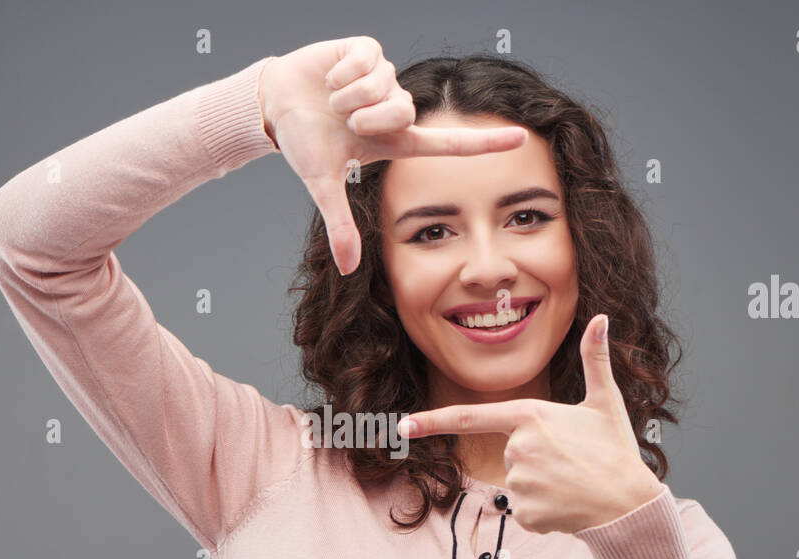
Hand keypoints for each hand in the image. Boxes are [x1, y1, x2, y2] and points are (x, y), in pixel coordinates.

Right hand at [256, 36, 528, 275]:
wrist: (276, 104)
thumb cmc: (304, 143)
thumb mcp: (322, 185)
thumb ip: (341, 225)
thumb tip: (347, 269)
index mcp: (395, 140)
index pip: (448, 143)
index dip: (484, 144)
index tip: (522, 140)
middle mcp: (396, 107)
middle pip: (402, 112)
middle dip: (365, 119)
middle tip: (343, 123)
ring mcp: (384, 77)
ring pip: (381, 85)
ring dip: (348, 97)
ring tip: (332, 101)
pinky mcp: (366, 49)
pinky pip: (366, 60)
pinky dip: (342, 73)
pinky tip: (330, 77)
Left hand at [397, 314, 665, 533]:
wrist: (630, 506)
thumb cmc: (617, 452)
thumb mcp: (605, 402)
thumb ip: (596, 359)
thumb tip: (600, 319)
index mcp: (530, 417)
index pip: (469, 416)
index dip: (432, 421)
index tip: (402, 426)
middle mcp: (518, 448)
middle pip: (511, 452)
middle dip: (537, 459)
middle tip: (572, 463)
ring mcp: (519, 482)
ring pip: (518, 482)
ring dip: (541, 486)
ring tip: (573, 484)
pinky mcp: (524, 513)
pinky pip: (524, 510)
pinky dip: (544, 511)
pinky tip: (567, 506)